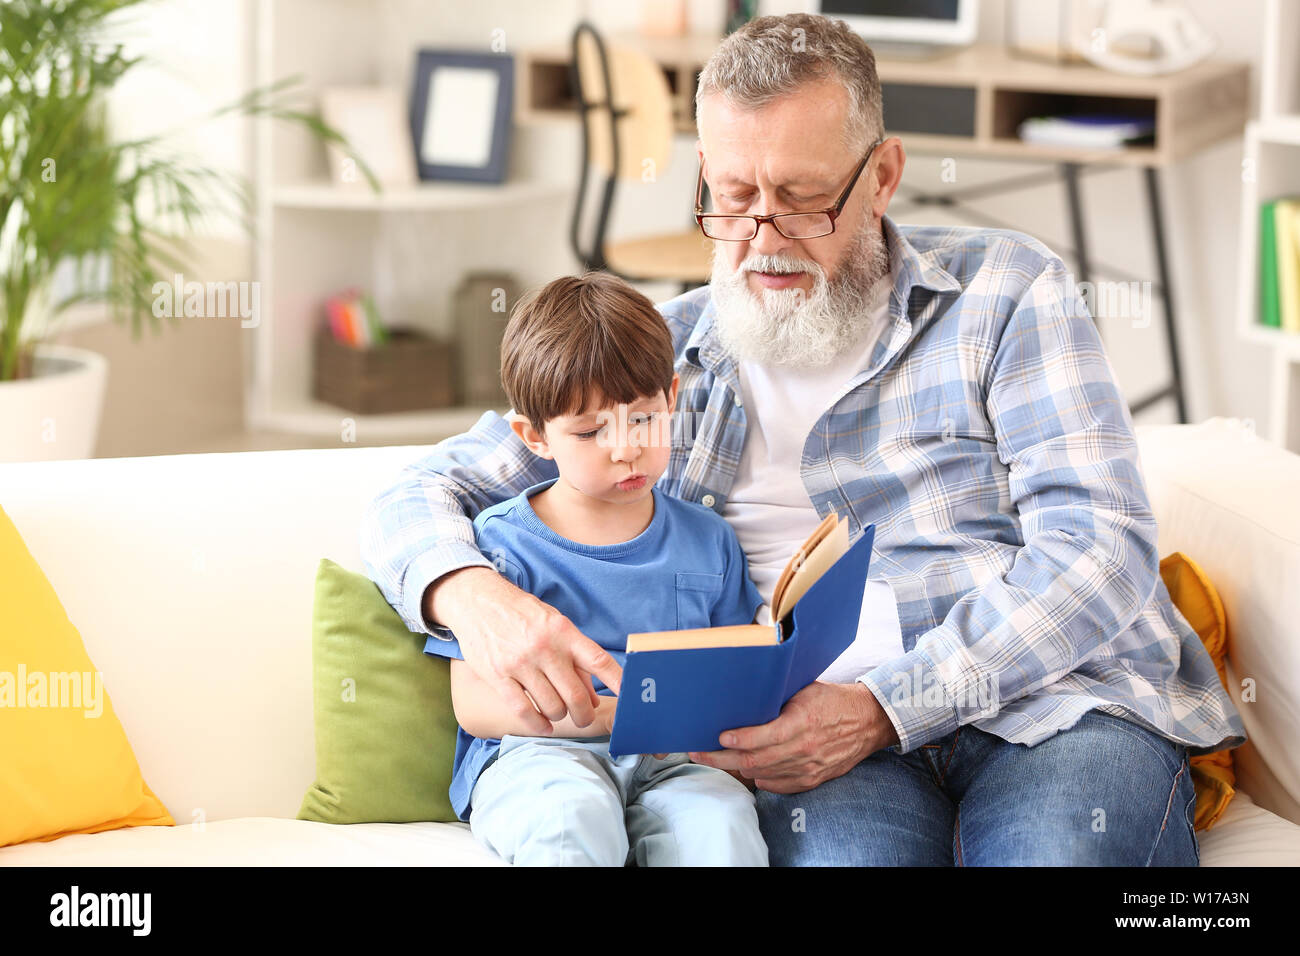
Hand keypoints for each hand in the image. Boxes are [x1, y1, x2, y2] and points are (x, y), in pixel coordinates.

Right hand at [427, 566, 622, 734]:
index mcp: (564, 632)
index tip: (630, 699)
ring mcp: (520, 663)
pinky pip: (523, 711)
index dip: (618, 683)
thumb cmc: (522, 615)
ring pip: (551, 706)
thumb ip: (575, 659)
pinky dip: (537, 724)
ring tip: (558, 712)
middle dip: (584, 714)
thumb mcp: (554, 625)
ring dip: (559, 716)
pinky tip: (542, 725)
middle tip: (584, 718)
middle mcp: (545, 647)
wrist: (478, 601)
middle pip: (575, 695)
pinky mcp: (498, 676)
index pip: (599, 661)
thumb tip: (593, 696)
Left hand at [688, 681, 899, 793]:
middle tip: (698, 753)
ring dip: (736, 767)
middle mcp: (803, 749)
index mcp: (801, 722)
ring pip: (761, 774)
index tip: (717, 737)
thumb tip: (741, 698)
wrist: (867, 722)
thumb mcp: (803, 690)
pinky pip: (775, 785)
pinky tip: (747, 766)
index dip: (737, 739)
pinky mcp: (811, 780)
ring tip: (716, 758)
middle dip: (720, 758)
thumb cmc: (831, 700)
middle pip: (753, 761)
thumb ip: (775, 699)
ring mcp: (808, 768)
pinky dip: (758, 776)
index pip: (762, 737)